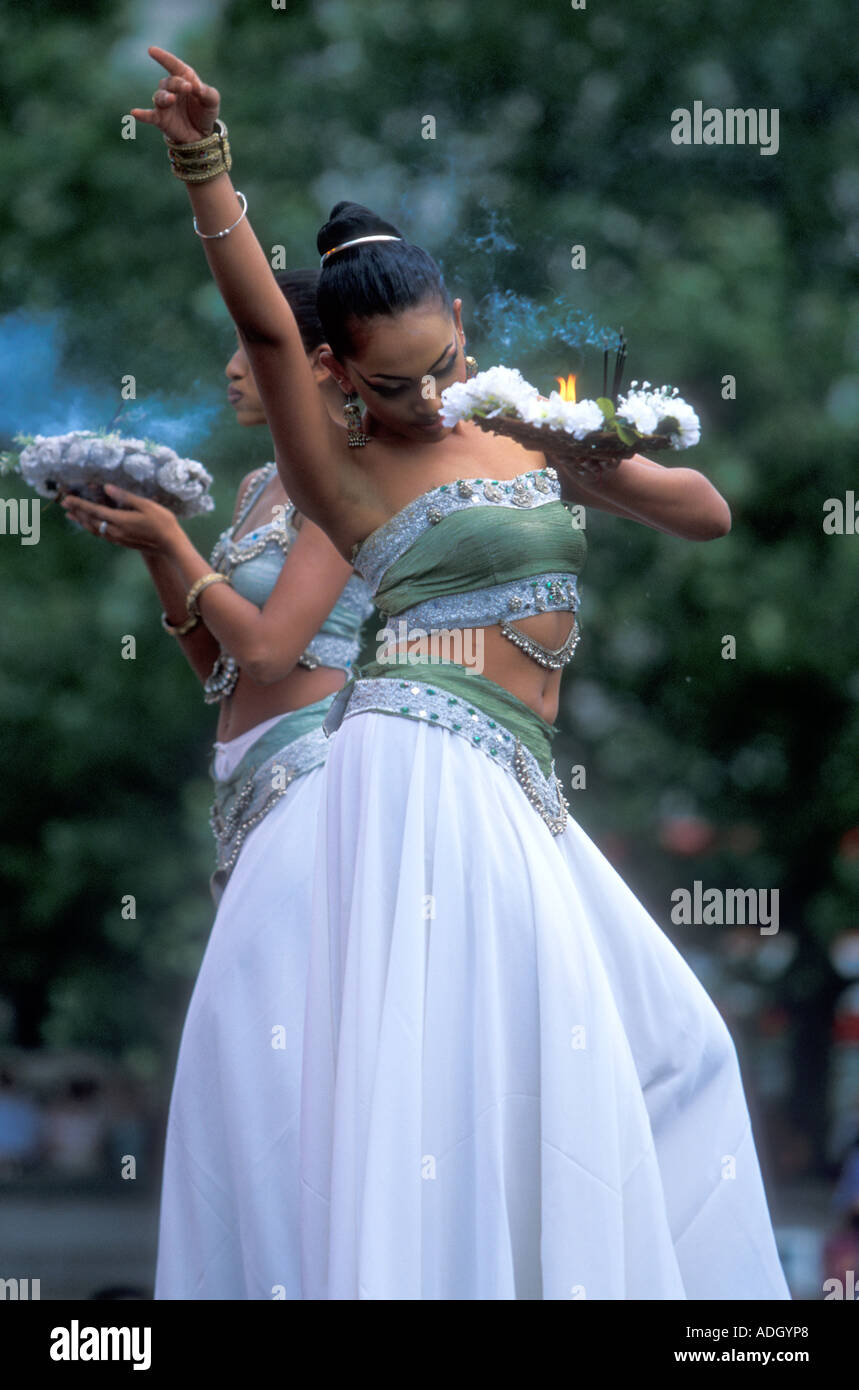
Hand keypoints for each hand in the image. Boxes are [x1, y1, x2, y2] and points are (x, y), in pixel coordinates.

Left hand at [61, 486, 182, 552]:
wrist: (171, 545)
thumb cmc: (162, 522)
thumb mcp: (146, 505)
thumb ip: (125, 497)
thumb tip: (107, 488)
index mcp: (120, 520)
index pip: (94, 511)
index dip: (79, 504)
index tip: (66, 499)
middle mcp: (116, 531)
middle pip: (91, 521)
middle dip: (77, 512)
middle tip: (64, 505)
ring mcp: (119, 539)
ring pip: (95, 530)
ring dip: (82, 522)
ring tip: (71, 516)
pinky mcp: (123, 543)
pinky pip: (102, 535)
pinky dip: (92, 528)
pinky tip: (91, 526)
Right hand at [130, 46, 220, 143]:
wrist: (202, 135)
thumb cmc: (205, 112)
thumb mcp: (212, 101)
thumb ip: (208, 93)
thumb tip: (198, 88)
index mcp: (184, 78)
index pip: (173, 65)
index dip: (163, 58)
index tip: (151, 50)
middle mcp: (171, 89)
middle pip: (170, 82)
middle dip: (178, 84)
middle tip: (188, 88)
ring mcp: (164, 104)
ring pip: (160, 96)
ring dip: (165, 97)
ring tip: (171, 99)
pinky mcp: (161, 119)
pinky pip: (149, 115)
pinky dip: (142, 114)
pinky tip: (134, 112)